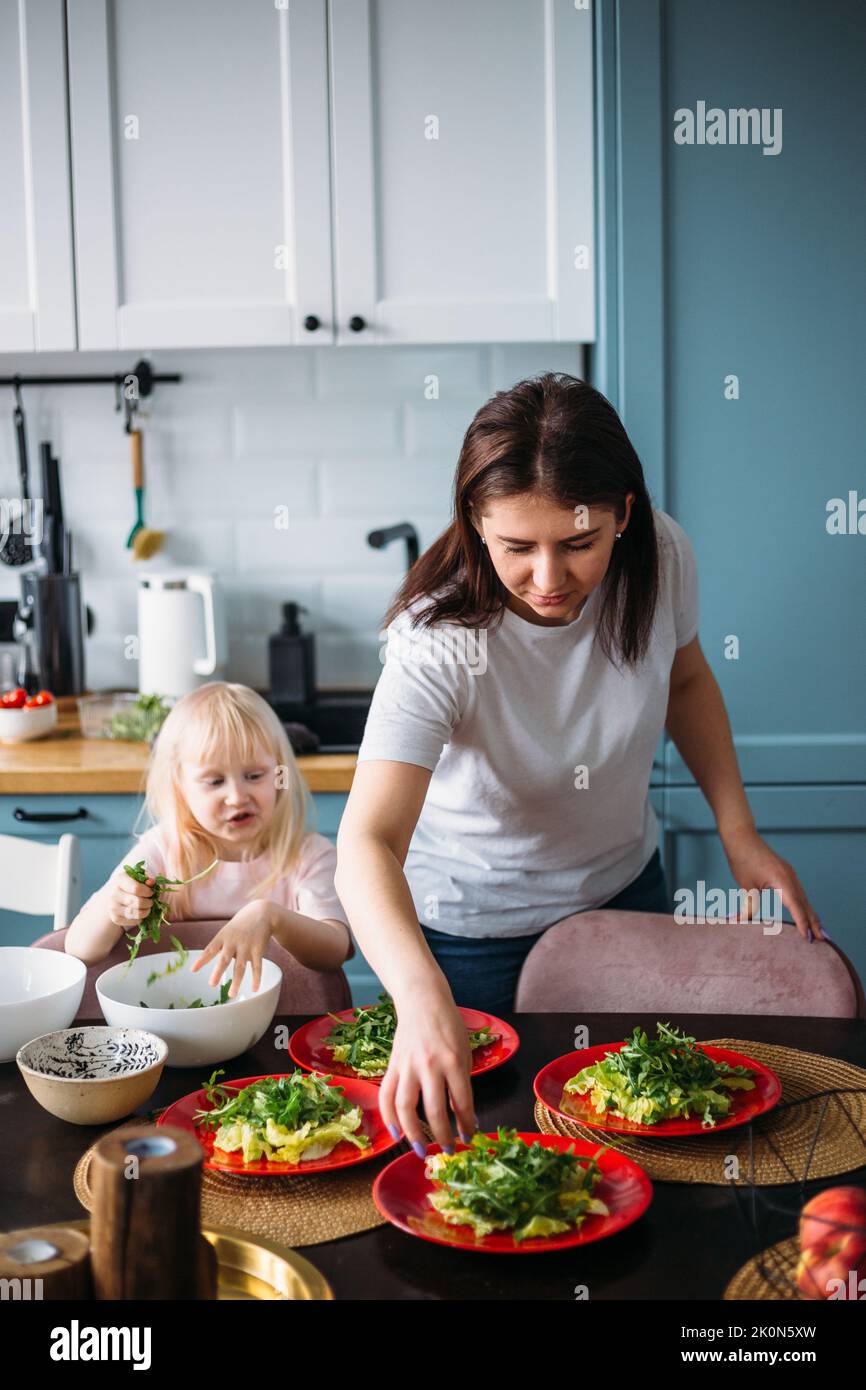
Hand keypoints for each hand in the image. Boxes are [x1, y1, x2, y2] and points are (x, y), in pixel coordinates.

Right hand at [107, 866, 153, 929]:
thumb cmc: (129, 884)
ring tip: (147, 907)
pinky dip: (140, 919)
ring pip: (136, 914)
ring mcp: (113, 907)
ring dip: (146, 912)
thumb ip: (146, 879)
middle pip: (138, 903)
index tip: (151, 892)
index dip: (148, 892)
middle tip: (151, 901)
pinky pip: (133, 921)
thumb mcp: (136, 877)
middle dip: (149, 903)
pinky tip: (140, 912)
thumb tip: (151, 882)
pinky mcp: (115, 918)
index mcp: (120, 879)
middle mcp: (114, 894)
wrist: (114, 894)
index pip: (136, 889)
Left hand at [189, 901, 272, 997]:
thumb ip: (219, 946)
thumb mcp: (227, 931)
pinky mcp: (258, 950)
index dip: (201, 960)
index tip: (193, 970)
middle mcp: (234, 942)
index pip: (210, 950)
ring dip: (236, 981)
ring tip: (232, 994)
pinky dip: (256, 978)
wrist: (262, 913)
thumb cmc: (240, 925)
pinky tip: (255, 988)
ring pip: (240, 966)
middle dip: (218, 972)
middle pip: (224, 959)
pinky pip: (257, 966)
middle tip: (212, 984)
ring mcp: (246, 946)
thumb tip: (209, 962)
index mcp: (223, 937)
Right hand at [378, 983, 477, 1157]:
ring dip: (413, 1134)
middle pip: (434, 1110)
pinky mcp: (392, 1065)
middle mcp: (429, 1065)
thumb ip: (462, 1083)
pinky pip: (386, 1096)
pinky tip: (396, 1133)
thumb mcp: (463, 1052)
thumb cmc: (448, 1026)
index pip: (461, 1101)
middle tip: (448, 1150)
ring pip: (405, 1108)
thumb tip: (466, 1117)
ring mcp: (407, 1065)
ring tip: (421, 1149)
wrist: (422, 1001)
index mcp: (452, 1060)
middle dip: (442, 1136)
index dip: (465, 1124)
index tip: (468, 1138)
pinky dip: (389, 1117)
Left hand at [721, 825, 826, 942]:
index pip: (795, 905)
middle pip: (804, 903)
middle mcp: (790, 877)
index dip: (802, 922)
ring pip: (804, 898)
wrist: (742, 837)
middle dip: (813, 921)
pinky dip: (804, 904)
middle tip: (822, 939)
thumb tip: (741, 922)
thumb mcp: (745, 885)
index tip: (808, 937)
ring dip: (811, 914)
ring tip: (818, 931)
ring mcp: (790, 874)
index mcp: (781, 880)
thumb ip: (749, 905)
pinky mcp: (787, 873)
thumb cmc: (742, 859)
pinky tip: (806, 913)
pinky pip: (799, 892)